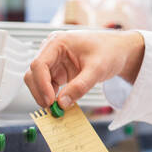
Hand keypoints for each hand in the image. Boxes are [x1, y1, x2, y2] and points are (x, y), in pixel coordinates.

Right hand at [24, 29, 144, 109]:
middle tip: (53, 109)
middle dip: (40, 92)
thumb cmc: (109, 52)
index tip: (50, 101)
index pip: (39, 64)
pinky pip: (47, 86)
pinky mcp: (57, 71)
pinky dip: (51, 96)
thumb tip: (62, 103)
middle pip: (34, 73)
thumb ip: (80, 86)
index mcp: (58, 42)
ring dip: (44, 95)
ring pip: (37, 81)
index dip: (41, 84)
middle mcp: (51, 50)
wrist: (118, 51)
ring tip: (58, 108)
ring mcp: (53, 61)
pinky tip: (61, 104)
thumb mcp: (97, 69)